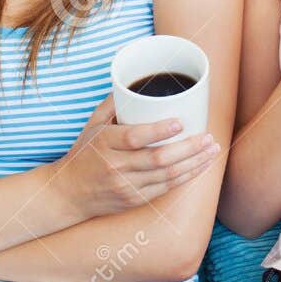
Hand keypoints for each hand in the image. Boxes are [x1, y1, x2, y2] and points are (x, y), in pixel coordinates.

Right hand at [52, 95, 220, 218]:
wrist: (68, 193)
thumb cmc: (83, 153)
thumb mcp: (91, 125)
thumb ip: (112, 103)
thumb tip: (135, 81)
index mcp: (105, 143)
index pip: (134, 137)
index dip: (159, 131)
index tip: (180, 122)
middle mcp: (116, 166)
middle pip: (158, 159)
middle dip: (188, 148)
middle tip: (208, 137)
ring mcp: (126, 186)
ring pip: (167, 176)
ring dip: (194, 163)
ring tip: (212, 149)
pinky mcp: (134, 200)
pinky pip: (165, 188)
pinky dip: (186, 177)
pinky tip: (200, 166)